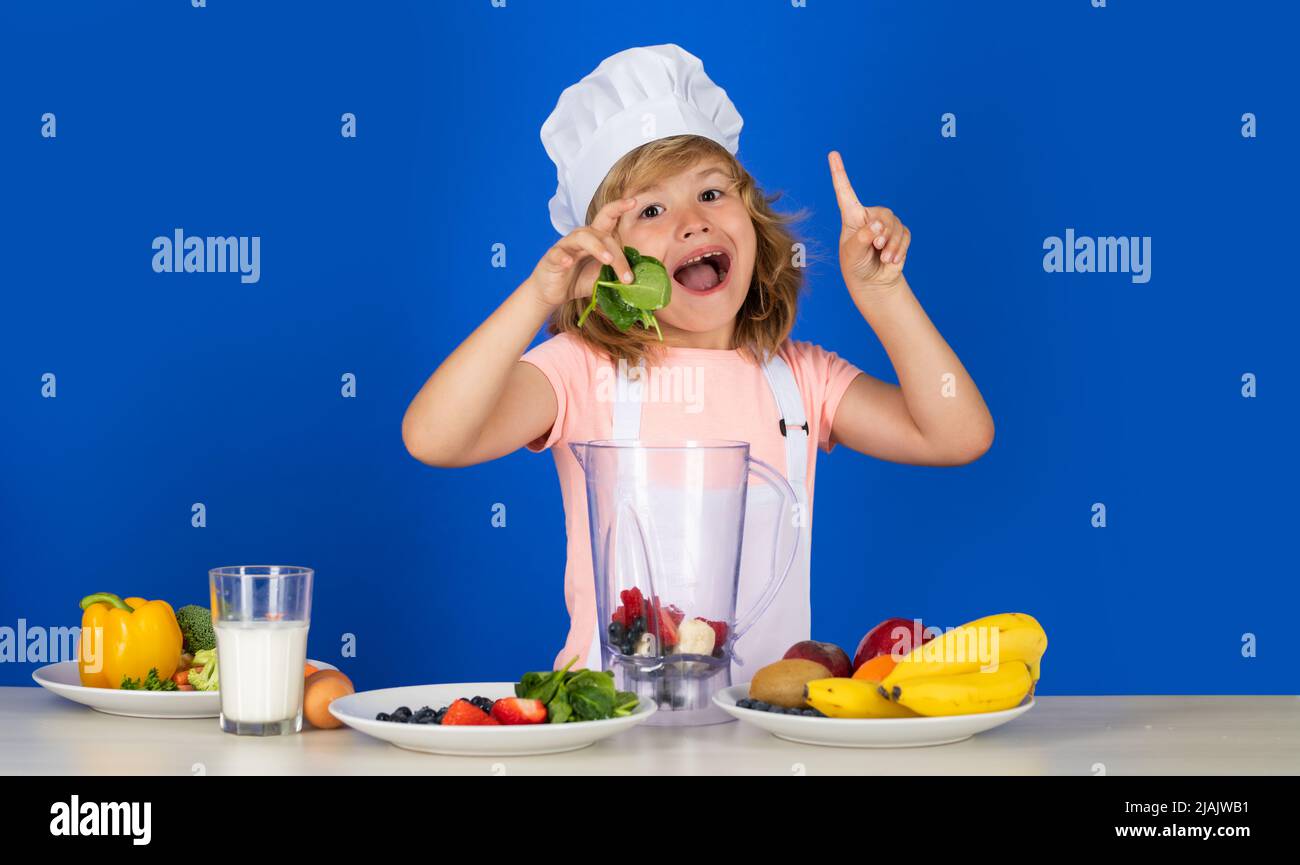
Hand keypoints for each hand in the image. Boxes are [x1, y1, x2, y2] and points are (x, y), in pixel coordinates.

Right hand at [528, 197, 638, 307]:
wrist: (552, 293)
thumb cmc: (578, 280)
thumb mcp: (602, 276)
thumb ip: (616, 272)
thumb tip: (640, 278)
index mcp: (595, 239)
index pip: (608, 218)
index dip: (619, 207)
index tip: (634, 202)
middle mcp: (581, 237)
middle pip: (602, 235)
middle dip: (618, 255)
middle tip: (627, 277)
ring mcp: (565, 246)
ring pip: (582, 237)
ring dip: (597, 247)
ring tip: (607, 260)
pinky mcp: (551, 258)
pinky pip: (558, 253)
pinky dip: (563, 257)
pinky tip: (568, 263)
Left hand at [828, 151, 910, 294]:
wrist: (872, 282)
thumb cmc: (855, 266)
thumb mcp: (852, 254)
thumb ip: (862, 238)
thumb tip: (877, 226)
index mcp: (851, 216)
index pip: (845, 192)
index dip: (839, 173)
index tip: (832, 154)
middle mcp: (869, 216)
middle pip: (883, 216)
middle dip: (882, 234)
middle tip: (876, 248)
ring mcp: (886, 224)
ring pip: (895, 226)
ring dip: (891, 245)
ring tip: (883, 257)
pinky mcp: (899, 233)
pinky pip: (904, 236)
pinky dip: (899, 249)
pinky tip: (892, 260)